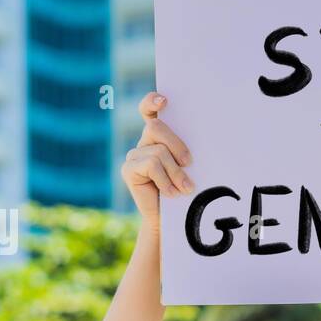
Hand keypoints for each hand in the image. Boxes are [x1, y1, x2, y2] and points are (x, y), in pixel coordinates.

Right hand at [121, 92, 193, 229]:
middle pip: (157, 127)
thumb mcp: (189, 168)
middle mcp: (145, 142)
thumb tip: (192, 151)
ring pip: (158, 152)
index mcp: (160, 137)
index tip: (164, 101)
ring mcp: (134, 154)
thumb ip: (186, 152)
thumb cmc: (185, 191)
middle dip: (177, 145)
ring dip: (176, 172)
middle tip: (190, 163)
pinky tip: (171, 193)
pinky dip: (165, 180)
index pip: (150, 110)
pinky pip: (151, 165)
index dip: (152, 101)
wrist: (171, 219)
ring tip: (184, 188)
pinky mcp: (128, 169)